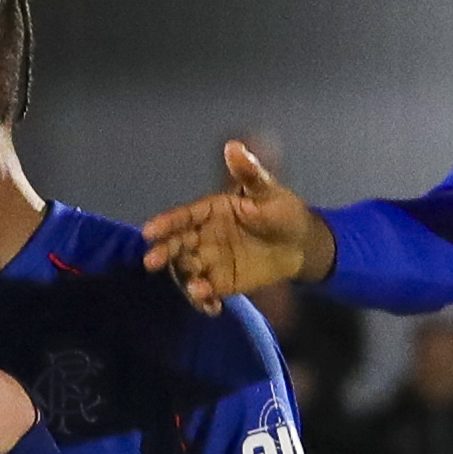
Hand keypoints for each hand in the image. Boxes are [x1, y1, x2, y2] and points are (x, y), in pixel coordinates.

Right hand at [140, 139, 335, 311]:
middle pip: (177, 244)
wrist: (303, 245)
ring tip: (196, 290)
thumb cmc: (284, 212)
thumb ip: (248, 174)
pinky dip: (203, 299)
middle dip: (163, 253)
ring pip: (187, 270)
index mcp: (210, 211)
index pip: (184, 216)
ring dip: (185, 280)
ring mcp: (210, 260)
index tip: (150, 231)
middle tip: (152, 262)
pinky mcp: (221, 281)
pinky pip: (205, 291)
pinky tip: (211, 307)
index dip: (166, 223)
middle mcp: (204, 235)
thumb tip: (233, 146)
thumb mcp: (268, 191)